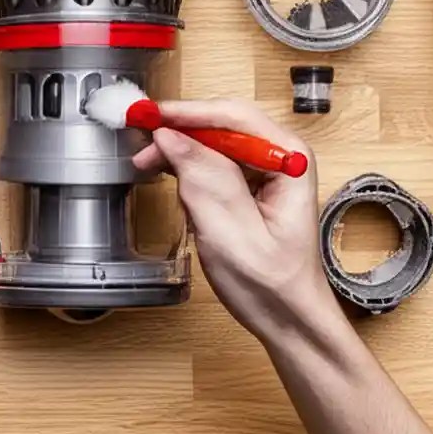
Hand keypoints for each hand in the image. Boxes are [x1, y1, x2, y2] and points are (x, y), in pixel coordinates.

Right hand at [132, 99, 336, 340]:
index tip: (149, 115)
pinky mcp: (252, 184)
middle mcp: (282, 158)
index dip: (187, 113)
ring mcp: (268, 170)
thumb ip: (203, 179)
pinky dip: (188, 167)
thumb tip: (171, 136)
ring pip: (215, 141)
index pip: (233, 117)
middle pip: (223, 125)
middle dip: (180, 132)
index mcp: (290, 162)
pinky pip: (215, 162)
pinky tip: (170, 177)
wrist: (288, 319)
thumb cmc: (273, 287)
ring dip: (180, 150)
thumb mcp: (230, 233)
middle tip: (142, 144)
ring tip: (148, 164)